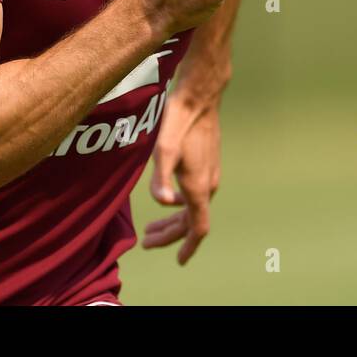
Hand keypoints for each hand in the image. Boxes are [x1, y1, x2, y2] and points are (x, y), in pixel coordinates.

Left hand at [143, 95, 220, 264]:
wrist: (199, 96)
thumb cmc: (179, 121)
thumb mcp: (163, 150)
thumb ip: (161, 179)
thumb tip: (165, 204)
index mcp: (198, 187)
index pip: (197, 228)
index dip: (187, 246)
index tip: (179, 261)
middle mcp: (208, 184)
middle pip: (191, 221)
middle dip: (170, 235)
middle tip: (147, 242)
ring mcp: (210, 173)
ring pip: (193, 208)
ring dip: (173, 221)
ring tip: (151, 228)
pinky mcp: (207, 163)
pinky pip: (195, 195)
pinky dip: (179, 206)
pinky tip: (168, 200)